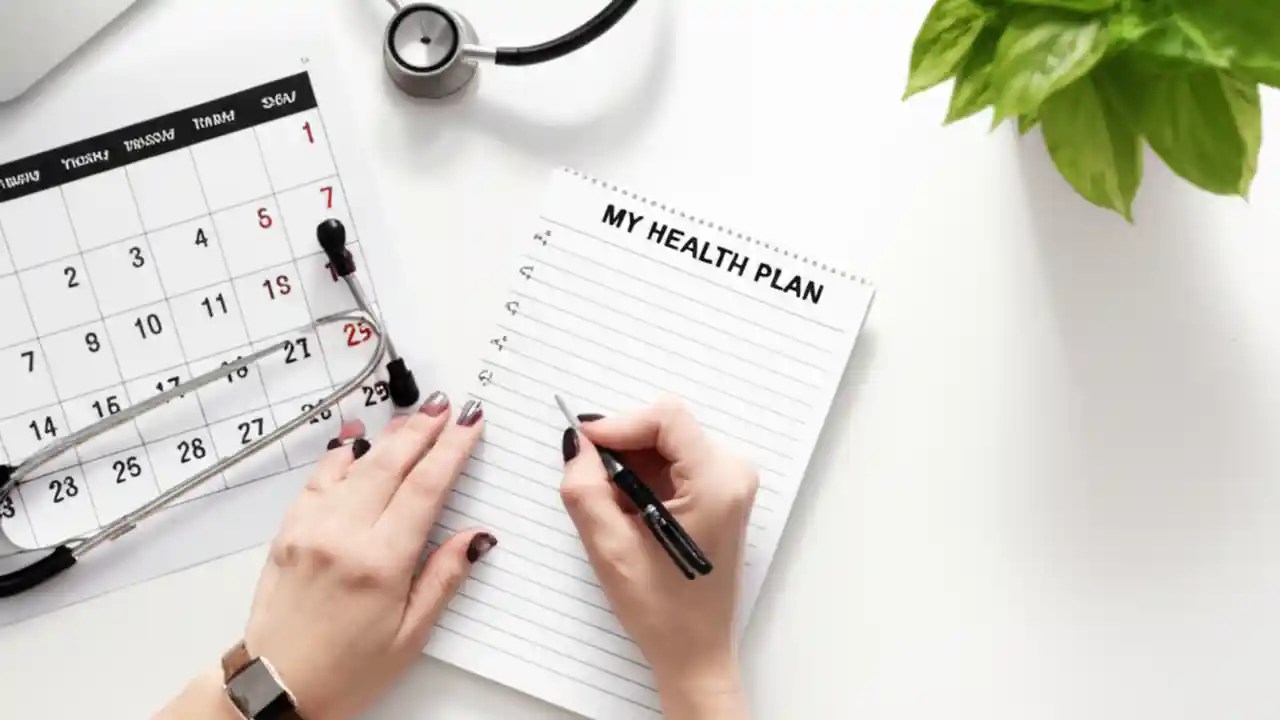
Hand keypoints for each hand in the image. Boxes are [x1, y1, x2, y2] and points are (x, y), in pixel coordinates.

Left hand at [210, 396, 490, 719]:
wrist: (275, 691)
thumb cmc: (344, 672)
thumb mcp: (410, 635)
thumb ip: (443, 578)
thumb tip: (476, 537)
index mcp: (379, 563)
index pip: (426, 488)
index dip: (452, 449)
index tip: (470, 424)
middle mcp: (342, 537)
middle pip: (391, 464)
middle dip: (424, 429)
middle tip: (447, 406)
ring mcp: (310, 529)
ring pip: (355, 465)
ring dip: (389, 437)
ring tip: (415, 417)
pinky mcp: (288, 532)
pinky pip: (318, 480)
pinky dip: (341, 456)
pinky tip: (357, 444)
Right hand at [560, 400, 756, 718]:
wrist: (696, 651)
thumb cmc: (661, 610)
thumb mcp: (610, 548)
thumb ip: (585, 488)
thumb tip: (576, 443)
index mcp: (717, 482)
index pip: (666, 417)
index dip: (619, 423)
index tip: (585, 445)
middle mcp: (733, 473)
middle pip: (666, 427)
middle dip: (623, 448)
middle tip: (593, 484)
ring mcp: (732, 482)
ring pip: (667, 443)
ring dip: (632, 465)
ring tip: (615, 509)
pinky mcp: (722, 492)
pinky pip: (675, 462)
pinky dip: (646, 477)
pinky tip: (632, 513)